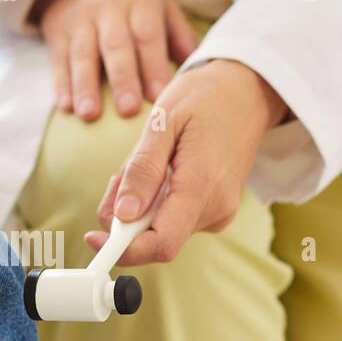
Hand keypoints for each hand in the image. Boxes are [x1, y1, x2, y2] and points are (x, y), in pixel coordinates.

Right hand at [30, 0, 200, 120]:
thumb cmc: (131, 4)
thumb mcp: (159, 6)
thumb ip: (179, 36)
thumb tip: (197, 72)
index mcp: (140, 2)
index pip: (147, 35)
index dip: (153, 66)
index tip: (158, 96)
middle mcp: (109, 9)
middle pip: (115, 46)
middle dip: (122, 79)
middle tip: (128, 110)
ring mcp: (80, 21)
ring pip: (83, 55)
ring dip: (85, 86)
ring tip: (89, 115)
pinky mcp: (57, 33)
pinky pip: (59, 59)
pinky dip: (61, 84)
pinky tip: (66, 106)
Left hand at [86, 60, 287, 264]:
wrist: (248, 91)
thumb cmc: (206, 97)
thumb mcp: (163, 122)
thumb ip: (142, 170)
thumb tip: (122, 215)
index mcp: (203, 186)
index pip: (161, 244)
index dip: (122, 249)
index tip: (92, 236)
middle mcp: (215, 209)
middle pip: (154, 238)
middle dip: (124, 217)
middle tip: (121, 175)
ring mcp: (218, 213)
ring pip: (160, 229)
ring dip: (138, 206)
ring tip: (147, 162)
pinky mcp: (215, 211)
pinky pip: (172, 219)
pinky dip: (154, 203)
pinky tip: (162, 170)